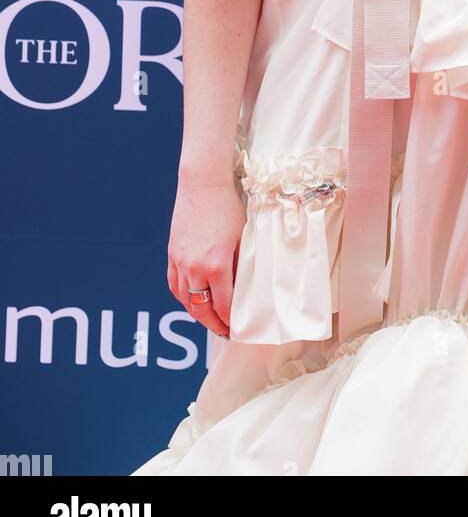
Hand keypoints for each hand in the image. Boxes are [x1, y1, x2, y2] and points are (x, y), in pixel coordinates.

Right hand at [167, 178, 246, 339]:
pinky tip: (192, 300)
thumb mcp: (242, 238)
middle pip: (201, 309)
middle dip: (213, 324)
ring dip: (197, 314)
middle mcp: (194, 268)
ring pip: (185, 300)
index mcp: (216, 266)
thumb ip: (241, 265)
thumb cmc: (227, 207)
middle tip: (224, 331)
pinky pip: (174, 285)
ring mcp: (180, 262)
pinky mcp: (172, 254)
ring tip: (209, 319)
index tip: (237, 328)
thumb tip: (245, 288)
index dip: (230, 321)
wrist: (202, 185)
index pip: (222, 306)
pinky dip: (183, 297)